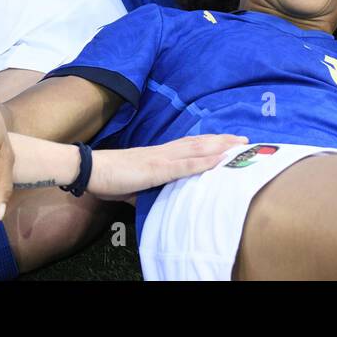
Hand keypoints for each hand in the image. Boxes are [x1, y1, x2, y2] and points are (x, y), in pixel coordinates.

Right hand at [87, 134, 247, 199]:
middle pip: (199, 143)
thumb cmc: (110, 177)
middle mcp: (164, 152)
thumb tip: (154, 198)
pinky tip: (218, 159)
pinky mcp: (157, 169)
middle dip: (222, 141)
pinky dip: (203, 161)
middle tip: (244, 139)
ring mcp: (162, 158)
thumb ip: (148, 188)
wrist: (92, 170)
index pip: (190, 145)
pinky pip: (184, 165)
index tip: (228, 141)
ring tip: (239, 145)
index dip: (210, 142)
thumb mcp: (134, 185)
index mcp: (159, 154)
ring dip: (220, 147)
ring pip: (197, 149)